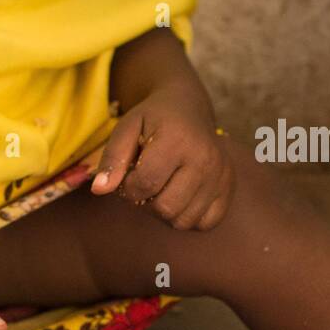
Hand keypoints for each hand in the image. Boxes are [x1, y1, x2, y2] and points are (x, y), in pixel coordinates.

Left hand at [90, 87, 233, 230]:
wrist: (188, 106)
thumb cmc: (153, 118)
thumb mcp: (127, 127)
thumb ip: (112, 158)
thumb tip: (99, 191)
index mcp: (177, 140)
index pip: (145, 184)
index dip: (127, 188)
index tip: (126, 177)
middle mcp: (205, 159)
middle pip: (165, 207)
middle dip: (145, 202)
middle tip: (143, 184)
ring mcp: (221, 175)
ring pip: (184, 220)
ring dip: (164, 212)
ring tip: (160, 189)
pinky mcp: (229, 187)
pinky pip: (205, 223)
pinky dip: (188, 218)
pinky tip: (179, 196)